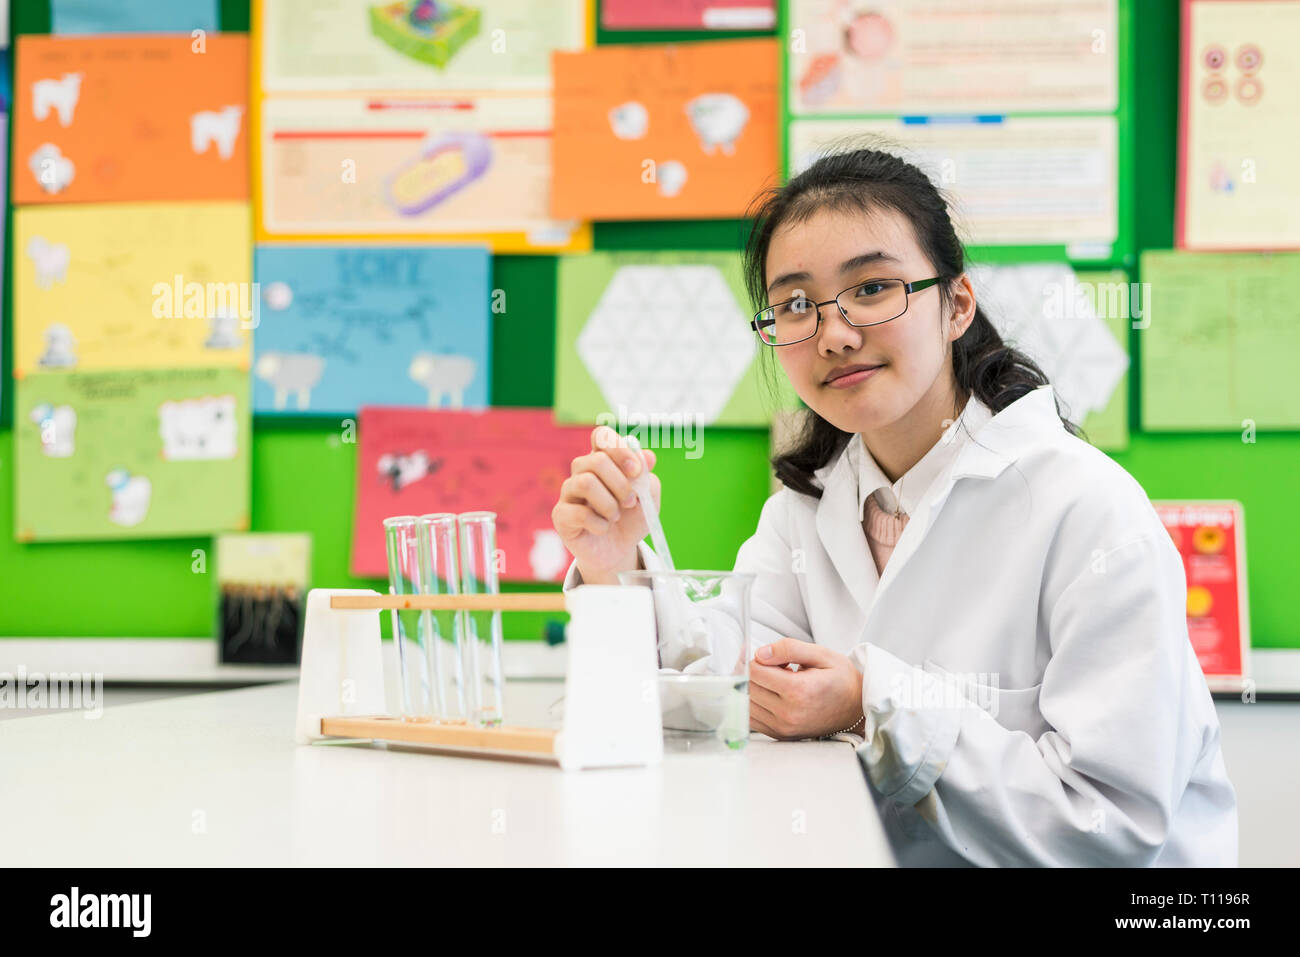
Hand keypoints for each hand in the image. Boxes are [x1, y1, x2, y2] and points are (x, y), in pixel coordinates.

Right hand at [552, 426, 659, 584]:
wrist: (619, 551)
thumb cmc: (631, 519)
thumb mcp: (648, 498)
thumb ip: (647, 477)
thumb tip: (648, 456)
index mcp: (604, 461)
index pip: (602, 437)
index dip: (619, 448)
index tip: (636, 470)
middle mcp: (583, 472)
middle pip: (595, 460)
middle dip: (620, 483)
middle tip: (631, 502)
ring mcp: (569, 492)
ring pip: (585, 483)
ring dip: (609, 503)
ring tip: (616, 517)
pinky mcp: (561, 515)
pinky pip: (578, 512)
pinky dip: (599, 523)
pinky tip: (603, 529)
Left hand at [749, 637, 864, 739]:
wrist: (857, 708)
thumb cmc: (841, 679)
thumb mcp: (821, 654)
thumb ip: (789, 648)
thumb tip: (760, 654)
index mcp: (798, 690)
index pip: (755, 671)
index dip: (755, 658)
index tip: (767, 655)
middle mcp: (788, 713)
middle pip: (747, 686)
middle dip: (752, 672)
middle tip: (770, 665)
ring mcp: (783, 727)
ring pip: (746, 703)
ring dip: (752, 688)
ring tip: (773, 680)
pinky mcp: (780, 735)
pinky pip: (752, 719)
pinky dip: (753, 704)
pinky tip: (770, 695)